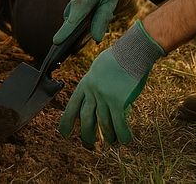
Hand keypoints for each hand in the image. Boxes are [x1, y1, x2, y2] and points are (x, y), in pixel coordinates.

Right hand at [53, 0, 126, 44]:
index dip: (64, 33)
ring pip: (76, 9)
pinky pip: (77, 1)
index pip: (72, 21)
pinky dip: (84, 5)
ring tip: (102, 2)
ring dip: (85, 13)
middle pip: (75, 18)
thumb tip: (95, 38)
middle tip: (99, 23)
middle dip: (82, 26)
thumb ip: (102, 18)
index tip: (55, 43)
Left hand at [58, 20, 163, 146]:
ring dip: (108, 136)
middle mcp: (92, 91)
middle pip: (86, 118)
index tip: (64, 133)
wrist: (131, 52)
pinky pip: (119, 124)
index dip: (67, 121)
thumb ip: (96, 84)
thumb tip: (99, 101)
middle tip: (89, 144)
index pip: (73, 105)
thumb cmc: (119, 57)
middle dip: (87, 134)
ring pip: (103, 123)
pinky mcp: (118, 101)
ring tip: (112, 143)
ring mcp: (104, 97)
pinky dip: (122, 134)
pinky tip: (126, 140)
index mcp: (86, 82)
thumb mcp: (99, 68)